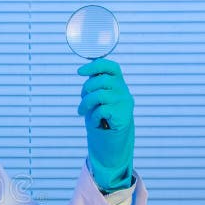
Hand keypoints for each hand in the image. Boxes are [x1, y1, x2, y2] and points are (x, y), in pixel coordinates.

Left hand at [77, 58, 133, 192]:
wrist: (112, 138)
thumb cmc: (102, 115)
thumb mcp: (97, 98)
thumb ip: (94, 86)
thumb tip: (84, 71)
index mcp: (117, 83)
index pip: (110, 67)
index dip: (95, 66)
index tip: (79, 72)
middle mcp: (123, 90)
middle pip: (101, 81)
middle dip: (85, 91)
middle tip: (81, 104)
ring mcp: (124, 101)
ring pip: (99, 95)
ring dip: (86, 104)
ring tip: (82, 112)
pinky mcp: (123, 114)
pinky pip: (101, 110)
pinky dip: (94, 116)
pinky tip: (96, 121)